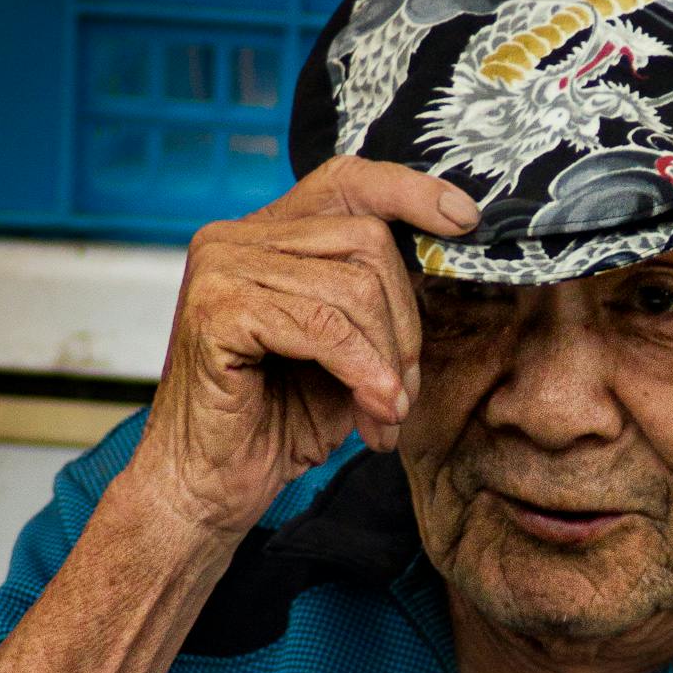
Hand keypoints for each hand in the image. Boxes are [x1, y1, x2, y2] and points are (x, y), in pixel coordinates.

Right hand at [131, 156, 478, 540]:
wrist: (208, 489)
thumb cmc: (277, 423)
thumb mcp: (348, 350)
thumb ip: (378, 298)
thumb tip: (450, 244)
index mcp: (263, 236)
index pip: (346, 182)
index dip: (409, 192)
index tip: (464, 220)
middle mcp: (233, 237)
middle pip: (367, 243)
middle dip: (404, 325)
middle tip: (403, 392)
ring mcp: (219, 267)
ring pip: (353, 289)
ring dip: (387, 362)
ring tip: (384, 414)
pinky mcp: (216, 308)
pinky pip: (323, 327)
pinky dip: (362, 372)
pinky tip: (374, 414)